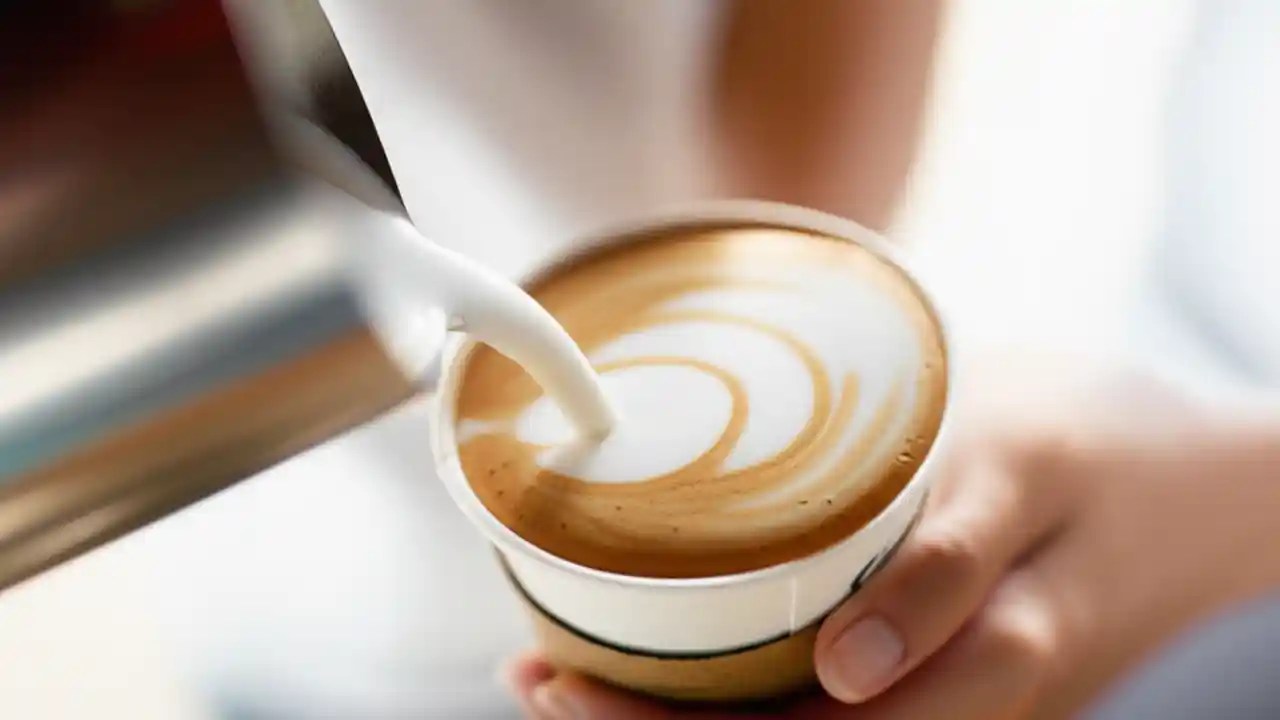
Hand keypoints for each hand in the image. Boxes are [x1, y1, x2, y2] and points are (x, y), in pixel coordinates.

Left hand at [502, 358, 1279, 718]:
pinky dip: (740, 699)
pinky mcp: (949, 687)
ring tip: (568, 681)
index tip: (563, 682)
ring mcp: (955, 704)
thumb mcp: (1020, 459)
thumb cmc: (1102, 447)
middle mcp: (963, 704)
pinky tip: (668, 669)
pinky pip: (837, 711)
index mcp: (983, 655)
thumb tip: (832, 655)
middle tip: (539, 681)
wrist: (1202, 490)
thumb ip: (934, 554)